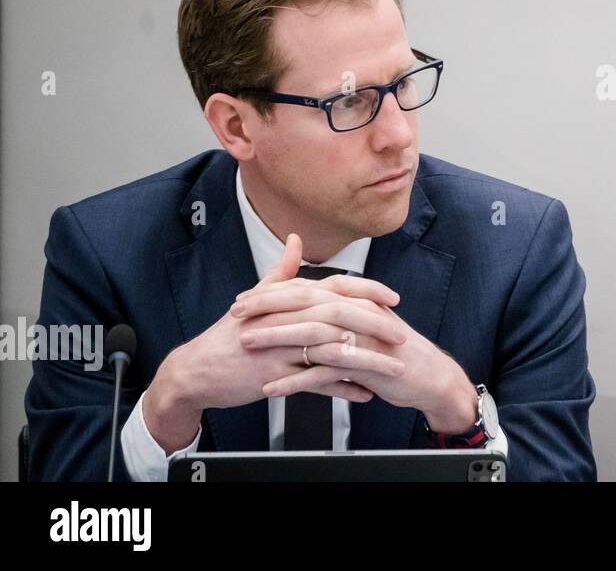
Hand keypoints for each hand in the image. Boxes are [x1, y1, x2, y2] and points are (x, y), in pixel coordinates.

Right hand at [185, 233, 405, 408]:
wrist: (196, 371)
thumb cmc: (229, 335)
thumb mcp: (256, 298)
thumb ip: (282, 272)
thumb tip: (296, 239)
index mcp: (287, 299)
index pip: (335, 287)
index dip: (367, 291)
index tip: (394, 297)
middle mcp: (287, 318)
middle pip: (340, 316)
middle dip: (376, 325)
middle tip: (402, 336)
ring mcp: (281, 347)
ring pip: (333, 350)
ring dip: (367, 361)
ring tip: (393, 369)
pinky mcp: (274, 374)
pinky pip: (316, 383)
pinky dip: (343, 388)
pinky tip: (365, 393)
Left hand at [258, 304, 478, 433]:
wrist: (426, 374)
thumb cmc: (392, 349)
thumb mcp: (365, 321)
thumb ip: (338, 307)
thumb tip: (311, 297)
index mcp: (354, 299)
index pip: (307, 287)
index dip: (273, 291)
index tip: (245, 298)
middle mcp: (356, 311)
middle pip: (305, 303)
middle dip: (267, 307)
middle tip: (236, 314)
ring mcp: (360, 337)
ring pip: (311, 333)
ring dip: (275, 339)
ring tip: (246, 345)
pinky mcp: (363, 365)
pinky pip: (322, 373)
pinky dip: (294, 382)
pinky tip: (272, 389)